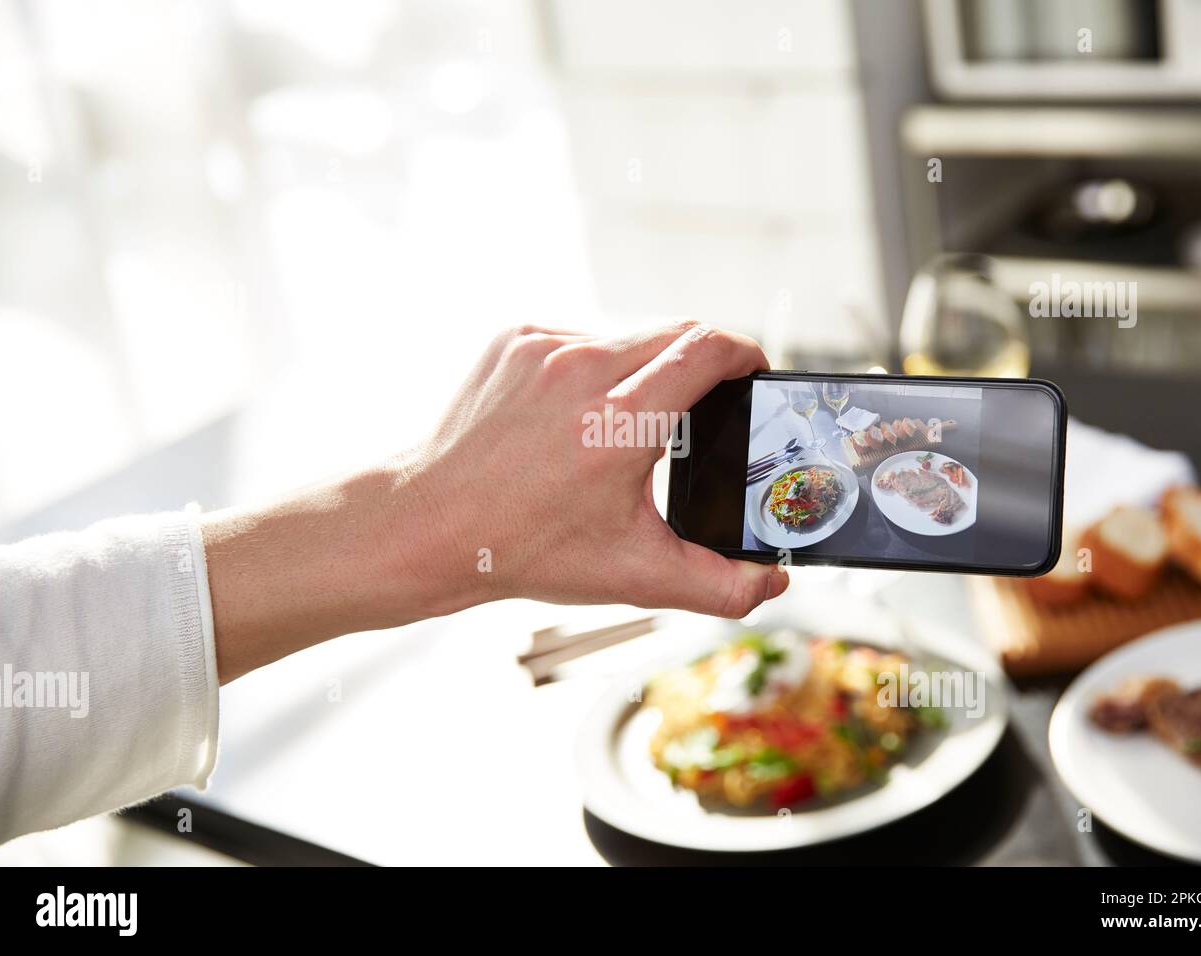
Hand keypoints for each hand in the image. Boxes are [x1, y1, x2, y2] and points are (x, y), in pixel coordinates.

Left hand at [392, 321, 788, 615]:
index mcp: (619, 422)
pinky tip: (581, 413)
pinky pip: (580, 337)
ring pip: (627, 335)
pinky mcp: (514, 340)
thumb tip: (770, 581)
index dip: (744, 354)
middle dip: (704, 361)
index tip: (753, 372)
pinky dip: (596, 367)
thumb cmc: (525, 549)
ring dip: (646, 365)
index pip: (708, 349)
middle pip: (676, 333)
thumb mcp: (633, 575)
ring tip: (636, 419)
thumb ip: (717, 585)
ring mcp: (543, 348)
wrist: (430, 526)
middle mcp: (582, 371)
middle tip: (710, 400)